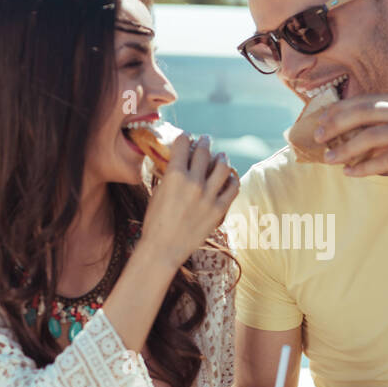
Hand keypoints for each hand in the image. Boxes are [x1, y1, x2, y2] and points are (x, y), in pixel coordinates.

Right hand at [140, 134, 238, 267]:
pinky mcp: (219, 209)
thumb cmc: (154, 221)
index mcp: (175, 175)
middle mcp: (194, 182)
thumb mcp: (157, 192)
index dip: (185, 138)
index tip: (187, 137)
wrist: (162, 248)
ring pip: (222, 166)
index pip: (183, 144)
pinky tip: (230, 177)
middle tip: (205, 140)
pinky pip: (232, 188)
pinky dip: (232, 179)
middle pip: (204, 152)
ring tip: (221, 155)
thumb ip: (169, 175)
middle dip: (204, 143)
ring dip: (221, 157)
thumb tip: (178, 162)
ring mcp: (209, 196)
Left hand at [311, 91, 387, 186]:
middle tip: (316, 136)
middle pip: (362, 112)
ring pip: (369, 136)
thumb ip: (386, 124)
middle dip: (335, 124)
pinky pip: (383, 159)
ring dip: (345, 149)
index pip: (364, 100)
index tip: (320, 120)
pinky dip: (364, 168)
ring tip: (328, 159)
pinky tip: (350, 174)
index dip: (339, 110)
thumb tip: (350, 133)